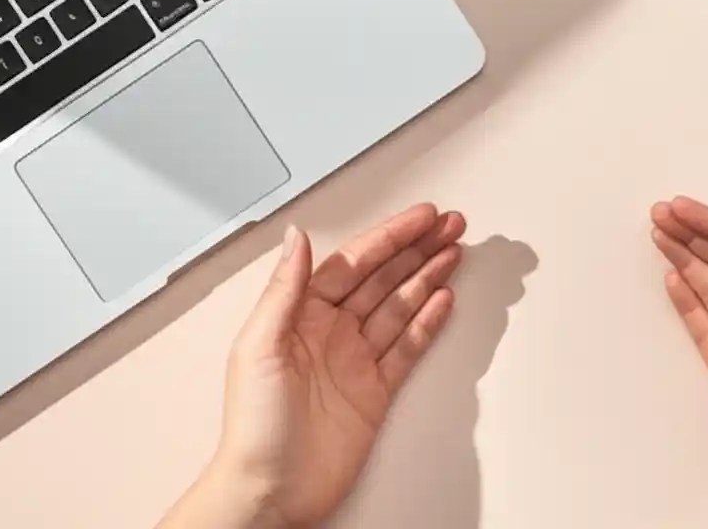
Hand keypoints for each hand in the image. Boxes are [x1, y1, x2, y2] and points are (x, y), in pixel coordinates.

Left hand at [161, 204, 466, 528]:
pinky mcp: (375, 390)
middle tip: (450, 225)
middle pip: (384, 278)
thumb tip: (297, 238)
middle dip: (418, 248)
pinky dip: (427, 322)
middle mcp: (330, 333)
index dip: (390, 236)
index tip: (420, 217)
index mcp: (300, 315)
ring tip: (454, 253)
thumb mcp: (258, 347)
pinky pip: (407, 346)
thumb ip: (284, 289)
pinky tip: (443, 301)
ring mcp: (355, 360)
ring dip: (427, 277)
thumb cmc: (254, 427)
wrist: (272, 490)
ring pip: (400, 306)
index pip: (354, 262)